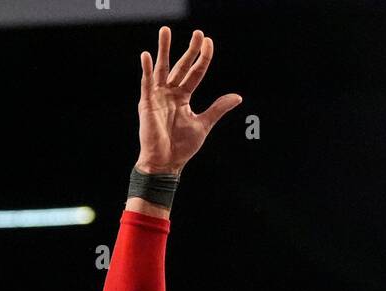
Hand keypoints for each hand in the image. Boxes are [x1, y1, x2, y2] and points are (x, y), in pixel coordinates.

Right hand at [137, 27, 241, 175]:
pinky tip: (147, 56)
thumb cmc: (182, 147)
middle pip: (181, 66)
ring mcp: (158, 97)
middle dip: (189, 50)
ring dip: (164, 50)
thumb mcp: (204, 124)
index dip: (203, 58)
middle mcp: (171, 93)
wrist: (166, 163)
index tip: (209, 42)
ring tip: (166, 31)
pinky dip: (147, 70)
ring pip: (162, 68)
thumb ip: (218, 108)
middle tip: (197, 32)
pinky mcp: (147, 104)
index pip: (196, 73)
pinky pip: (146, 83)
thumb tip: (238, 97)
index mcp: (184, 97)